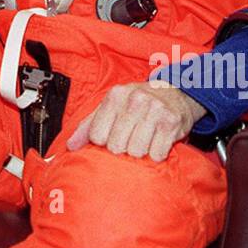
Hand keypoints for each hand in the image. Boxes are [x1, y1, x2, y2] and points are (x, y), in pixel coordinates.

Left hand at [66, 81, 207, 161]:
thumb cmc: (139, 103)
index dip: (104, 142)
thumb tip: (71, 146)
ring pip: (136, 152)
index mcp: (115, 95)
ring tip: (145, 138)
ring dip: (141, 151)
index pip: (97, 135)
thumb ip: (89, 125)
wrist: (176, 93)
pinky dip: (156, 153)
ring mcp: (154, 110)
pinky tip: (157, 141)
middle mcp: (135, 100)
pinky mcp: (171, 122)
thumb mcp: (112, 106)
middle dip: (123, 148)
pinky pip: (157, 154)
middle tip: (131, 138)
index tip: (113, 136)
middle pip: (116, 146)